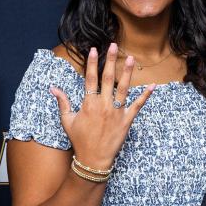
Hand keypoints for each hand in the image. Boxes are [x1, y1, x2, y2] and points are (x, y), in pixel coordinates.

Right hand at [50, 44, 153, 170]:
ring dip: (127, 72)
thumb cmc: (80, 140)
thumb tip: (53, 88)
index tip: (94, 49)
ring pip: (123, 88)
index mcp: (89, 104)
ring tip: (131, 58)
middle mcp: (104, 105)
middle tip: (114, 45)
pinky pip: (137, 106)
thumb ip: (63, 102)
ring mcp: (117, 112)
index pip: (90, 78)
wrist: (94, 159)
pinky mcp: (127, 121)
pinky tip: (152, 86)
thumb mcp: (68, 121)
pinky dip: (145, 96)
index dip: (92, 63)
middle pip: (108, 78)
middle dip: (110, 60)